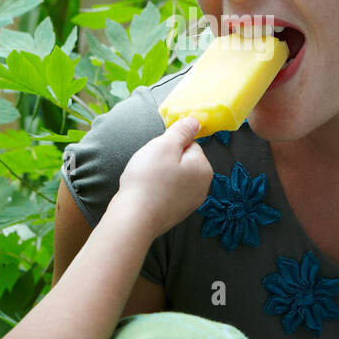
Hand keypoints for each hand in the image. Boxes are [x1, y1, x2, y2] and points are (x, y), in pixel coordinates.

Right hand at [113, 116, 213, 237]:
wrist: (134, 218)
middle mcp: (203, 187)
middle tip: (149, 167)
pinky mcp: (176, 214)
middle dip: (166, 161)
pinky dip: (158, 191)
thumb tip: (196, 121)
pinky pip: (168, 193)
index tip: (156, 154)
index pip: (189, 145)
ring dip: (161, 176)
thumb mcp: (164, 145)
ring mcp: (190, 203)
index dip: (170, 146)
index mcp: (204, 168)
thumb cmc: (149, 178)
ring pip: (174, 177)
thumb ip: (182, 131)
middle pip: (183, 162)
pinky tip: (146, 194)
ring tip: (146, 181)